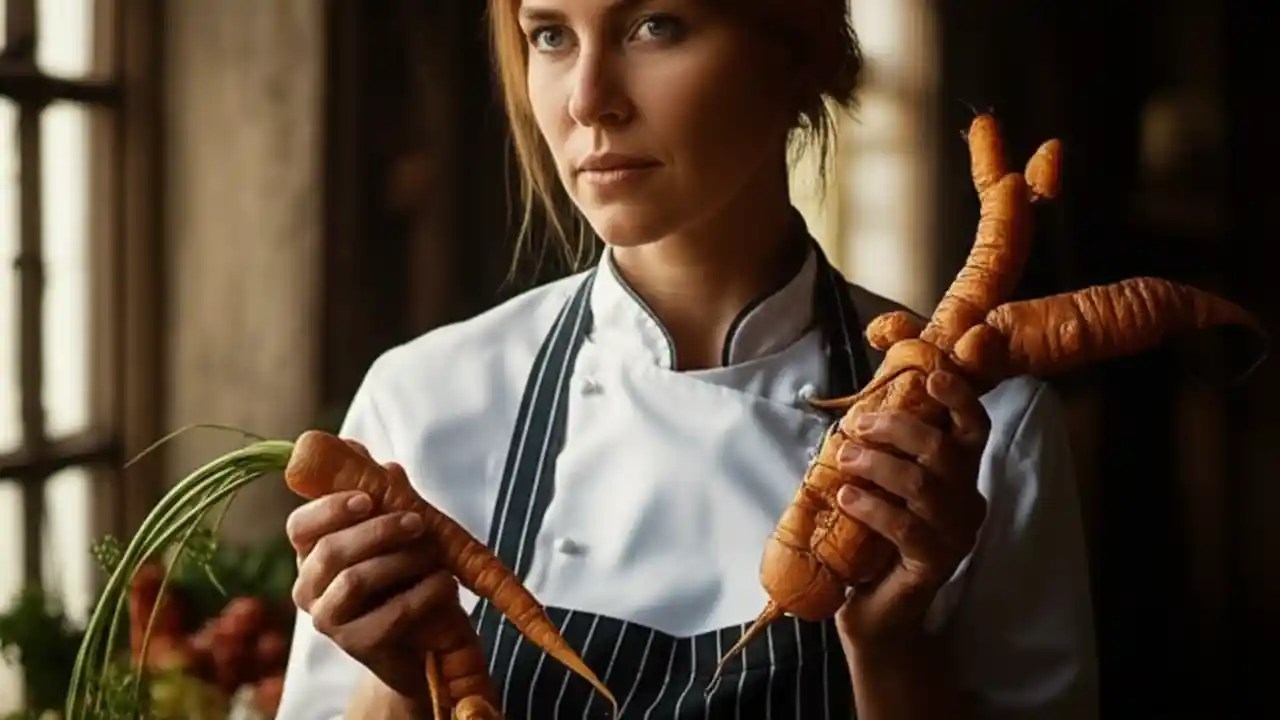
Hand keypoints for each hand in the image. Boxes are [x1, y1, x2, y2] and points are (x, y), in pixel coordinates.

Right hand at [286, 460, 459, 700]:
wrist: (421, 641)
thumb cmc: (403, 577)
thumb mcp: (396, 533)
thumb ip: (386, 498)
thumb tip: (387, 466)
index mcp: (311, 552)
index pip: (300, 525)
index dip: (328, 509)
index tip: (366, 499)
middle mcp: (308, 586)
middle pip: (330, 550)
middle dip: (377, 530)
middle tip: (417, 521)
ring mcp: (327, 619)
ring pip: (354, 580)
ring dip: (400, 560)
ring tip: (434, 553)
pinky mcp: (354, 646)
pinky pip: (386, 617)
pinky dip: (420, 596)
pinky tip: (444, 583)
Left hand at [833, 370, 989, 654]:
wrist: (872, 610)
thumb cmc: (873, 540)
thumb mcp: (880, 488)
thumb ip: (882, 454)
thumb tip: (852, 414)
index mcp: (961, 477)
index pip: (973, 430)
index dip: (958, 400)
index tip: (931, 376)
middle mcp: (968, 502)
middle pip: (944, 450)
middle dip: (898, 428)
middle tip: (857, 426)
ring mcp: (956, 535)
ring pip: (923, 485)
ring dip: (878, 465)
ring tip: (843, 457)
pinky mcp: (936, 563)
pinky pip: (906, 527)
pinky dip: (873, 506)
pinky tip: (846, 497)